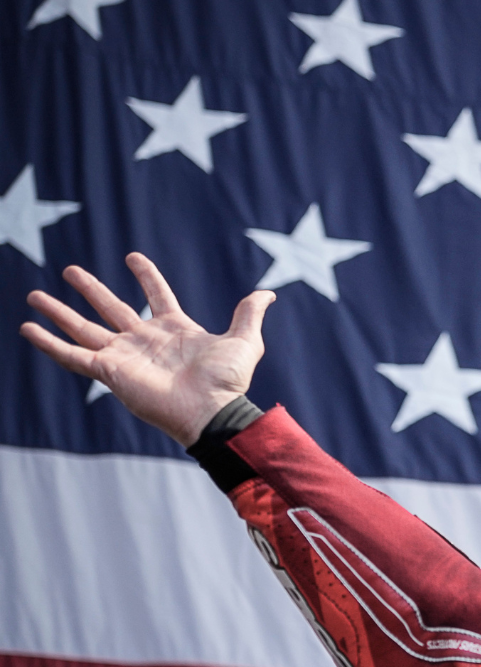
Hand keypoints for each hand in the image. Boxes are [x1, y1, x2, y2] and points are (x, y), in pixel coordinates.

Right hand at [20, 253, 274, 445]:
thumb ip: (249, 313)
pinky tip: (27, 329)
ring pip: (84, 328)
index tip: (133, 257)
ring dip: (59, 312)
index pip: (156, 295)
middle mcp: (145, 341)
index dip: (146, 276)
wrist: (213, 409)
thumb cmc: (229, 380)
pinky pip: (73, 355)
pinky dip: (49, 343)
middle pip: (111, 307)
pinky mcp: (109, 372)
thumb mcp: (244, 340)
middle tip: (69, 270)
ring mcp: (125, 356)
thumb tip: (267, 293)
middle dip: (90, 289)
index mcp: (175, 330)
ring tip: (35, 295)